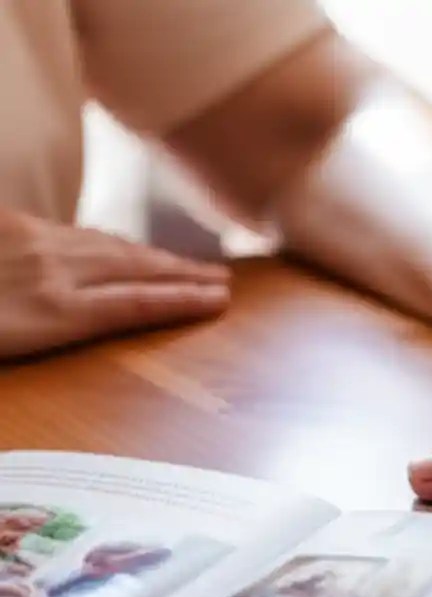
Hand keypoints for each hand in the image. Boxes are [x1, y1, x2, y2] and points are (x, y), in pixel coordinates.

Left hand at [0, 209, 229, 358]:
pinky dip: (110, 240)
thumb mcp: (8, 349)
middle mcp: (53, 271)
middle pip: (133, 269)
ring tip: (182, 264)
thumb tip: (103, 321)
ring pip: (109, 246)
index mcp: (51, 312)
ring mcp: (32, 241)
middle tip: (221, 277)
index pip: (136, 304)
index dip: (182, 300)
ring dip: (153, 255)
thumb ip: (53, 330)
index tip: (220, 299)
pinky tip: (117, 244)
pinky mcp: (11, 223)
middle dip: (183, 273)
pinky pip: (74, 231)